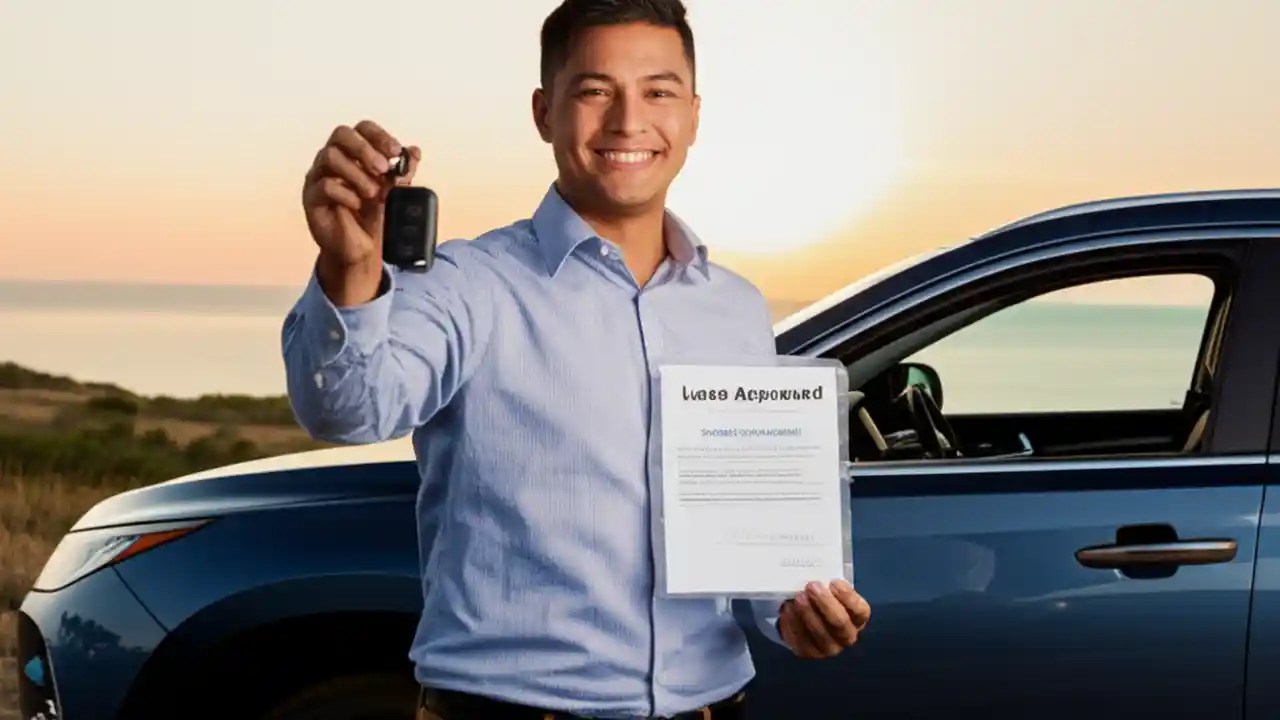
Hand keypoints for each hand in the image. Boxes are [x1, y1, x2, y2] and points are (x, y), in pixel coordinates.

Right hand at [302, 119, 421, 267]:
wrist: (361, 249)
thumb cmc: (373, 216)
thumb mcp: (394, 193)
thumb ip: (402, 173)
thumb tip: (415, 152)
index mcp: (354, 154)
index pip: (362, 129)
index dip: (379, 135)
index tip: (396, 151)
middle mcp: (333, 159)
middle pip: (341, 134)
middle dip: (365, 149)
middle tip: (382, 169)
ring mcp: (319, 176)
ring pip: (330, 156)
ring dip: (357, 173)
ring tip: (372, 193)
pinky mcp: (312, 198)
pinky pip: (325, 186)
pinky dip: (346, 194)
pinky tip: (357, 204)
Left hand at [777, 579, 869, 658]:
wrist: (808, 618)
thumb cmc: (824, 599)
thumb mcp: (831, 590)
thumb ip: (829, 584)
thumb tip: (818, 572)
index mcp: (858, 618)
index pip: (860, 610)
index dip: (848, 597)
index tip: (834, 582)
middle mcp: (847, 636)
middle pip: (839, 623)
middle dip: (824, 603)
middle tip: (811, 586)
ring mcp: (828, 647)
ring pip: (820, 633)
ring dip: (808, 614)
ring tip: (798, 597)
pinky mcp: (808, 652)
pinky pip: (800, 640)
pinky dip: (793, 624)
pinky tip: (787, 609)